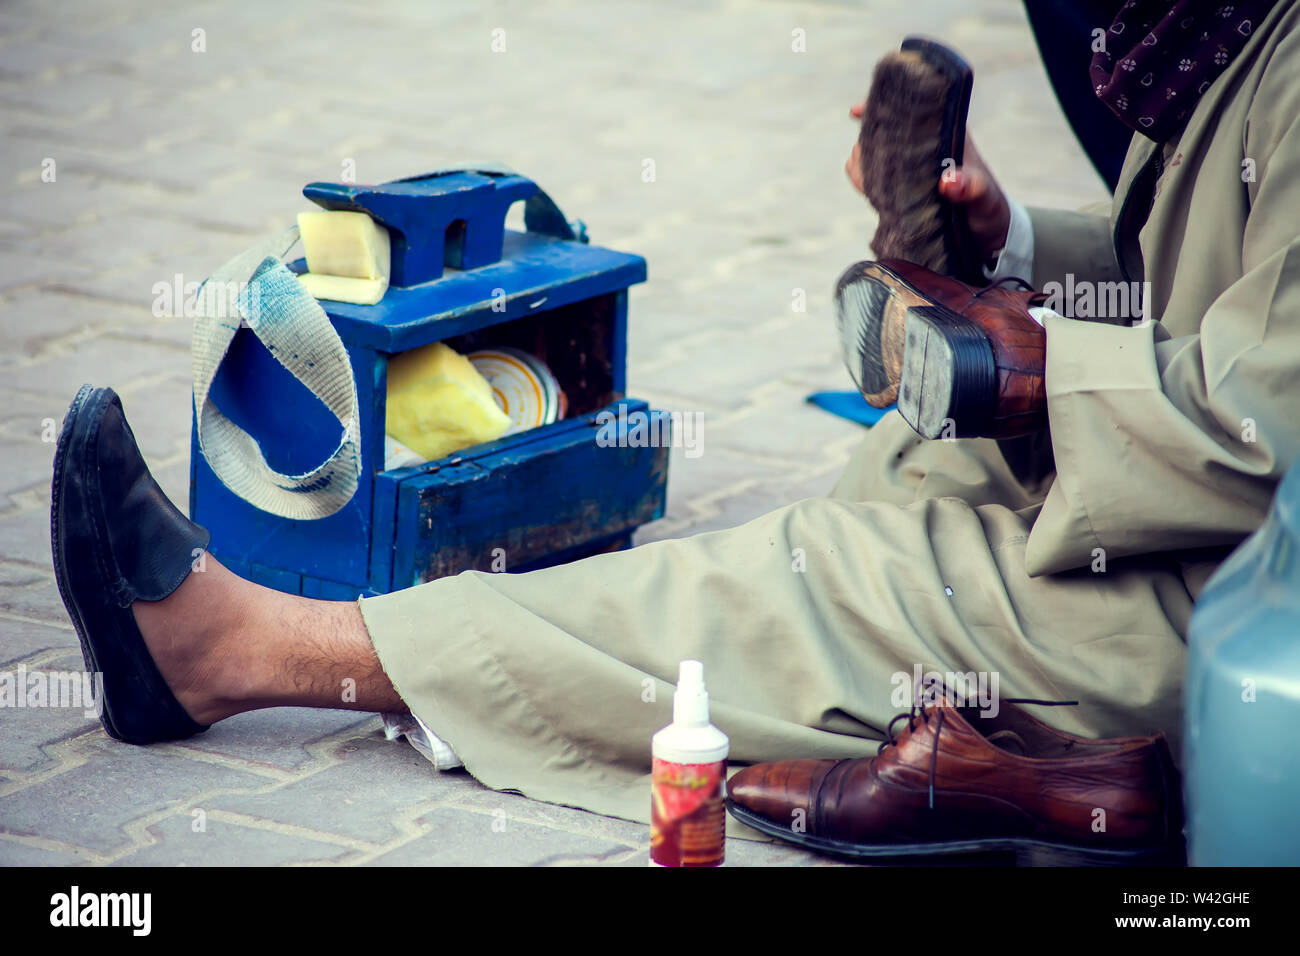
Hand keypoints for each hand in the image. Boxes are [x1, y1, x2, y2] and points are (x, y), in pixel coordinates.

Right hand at [846, 103, 1011, 258]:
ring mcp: (909, 170)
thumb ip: (971, 187)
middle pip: (882, 134)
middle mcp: (922, 148)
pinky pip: (872, 182)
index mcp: (943, 135)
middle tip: (866, 161)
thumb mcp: (984, 196)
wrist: (987, 234)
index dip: (880, 109)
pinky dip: (864, 184)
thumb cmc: (989, 206)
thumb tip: (948, 182)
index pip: (908, 112)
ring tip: (869, 181)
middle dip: (868, 144)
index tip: (855, 112)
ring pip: (872, 158)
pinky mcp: (900, 192)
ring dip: (863, 166)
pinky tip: (869, 192)